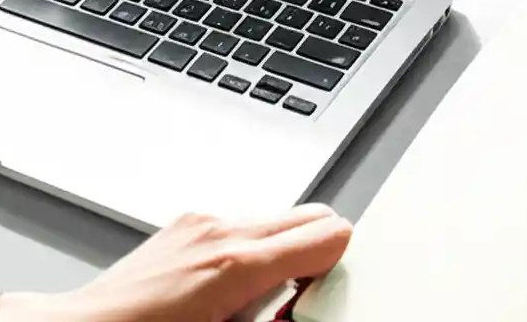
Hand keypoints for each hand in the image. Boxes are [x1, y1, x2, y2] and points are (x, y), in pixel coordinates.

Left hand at [0, 204, 350, 321]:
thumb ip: (275, 317)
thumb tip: (301, 310)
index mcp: (237, 264)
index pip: (328, 233)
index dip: (341, 264)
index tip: (332, 293)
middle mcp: (221, 231)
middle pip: (312, 215)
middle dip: (320, 253)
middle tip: (304, 298)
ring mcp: (200, 223)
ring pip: (276, 221)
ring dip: (283, 253)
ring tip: (256, 300)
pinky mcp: (184, 225)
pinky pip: (241, 226)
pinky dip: (250, 251)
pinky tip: (228, 288)